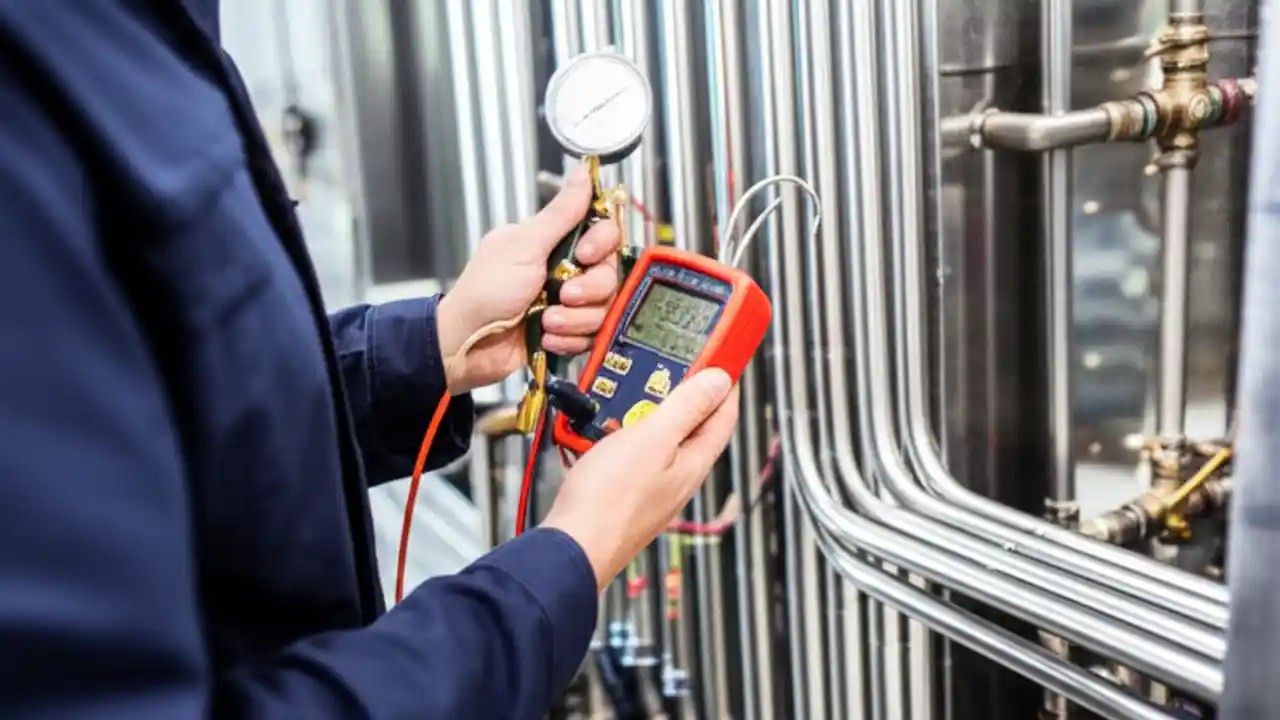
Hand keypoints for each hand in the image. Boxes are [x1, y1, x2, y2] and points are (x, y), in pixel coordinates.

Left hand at [436, 164, 620, 392]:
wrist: (467, 344)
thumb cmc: (484, 292)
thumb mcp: (524, 246)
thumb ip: (561, 213)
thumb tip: (582, 174)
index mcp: (554, 243)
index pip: (603, 233)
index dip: (600, 245)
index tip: (583, 255)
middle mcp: (564, 270)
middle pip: (608, 273)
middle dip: (588, 290)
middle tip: (563, 295)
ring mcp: (567, 303)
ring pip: (602, 308)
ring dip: (574, 319)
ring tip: (547, 320)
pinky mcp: (567, 332)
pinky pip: (590, 335)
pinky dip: (569, 340)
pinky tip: (546, 337)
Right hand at [541, 369, 740, 590]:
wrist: (571, 545)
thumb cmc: (610, 501)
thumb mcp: (653, 439)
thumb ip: (687, 408)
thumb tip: (719, 381)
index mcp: (694, 463)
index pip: (724, 415)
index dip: (725, 382)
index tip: (720, 355)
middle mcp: (678, 476)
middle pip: (689, 423)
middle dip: (678, 392)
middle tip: (663, 368)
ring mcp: (651, 485)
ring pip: (656, 437)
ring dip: (644, 413)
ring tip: (627, 397)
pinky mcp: (624, 490)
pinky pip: (630, 452)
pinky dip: (620, 434)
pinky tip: (603, 429)